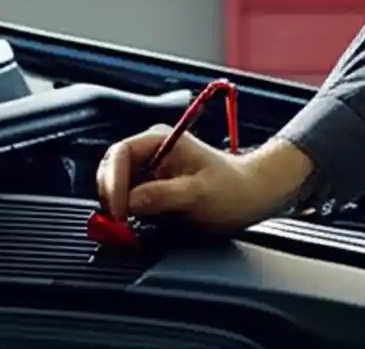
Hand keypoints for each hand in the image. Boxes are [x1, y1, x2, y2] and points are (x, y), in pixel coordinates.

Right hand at [95, 124, 314, 231]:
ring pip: (117, 187)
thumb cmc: (234, 188)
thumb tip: (131, 202)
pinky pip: (128, 200)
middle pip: (112, 169)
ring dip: (117, 206)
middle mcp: (153, 151)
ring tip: (127, 225)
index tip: (119, 209)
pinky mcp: (153, 188)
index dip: (113, 182)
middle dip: (111, 195)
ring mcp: (151, 170)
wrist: (253, 196)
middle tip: (118, 222)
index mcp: (162, 140)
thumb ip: (163, 195)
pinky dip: (126, 213)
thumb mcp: (199, 193)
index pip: (120, 154)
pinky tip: (135, 224)